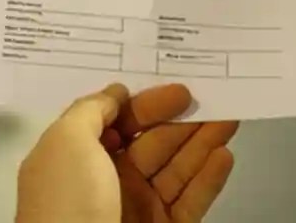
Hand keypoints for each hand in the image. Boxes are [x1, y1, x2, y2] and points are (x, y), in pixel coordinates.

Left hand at [17, 83, 236, 222]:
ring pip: (176, 169)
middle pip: (152, 142)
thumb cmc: (66, 200)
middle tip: (213, 97)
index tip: (177, 89)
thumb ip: (91, 110)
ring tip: (230, 119)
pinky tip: (224, 155)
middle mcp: (108, 179)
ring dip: (202, 143)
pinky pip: (190, 201)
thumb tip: (116, 92)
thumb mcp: (65, 142)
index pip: (116, 122)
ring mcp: (138, 207)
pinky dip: (208, 179)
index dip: (146, 105)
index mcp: (78, 157)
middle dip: (181, 120)